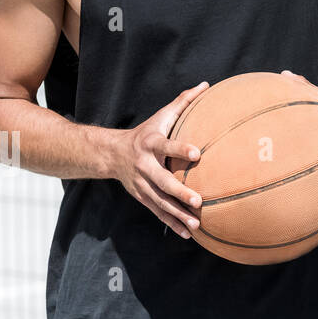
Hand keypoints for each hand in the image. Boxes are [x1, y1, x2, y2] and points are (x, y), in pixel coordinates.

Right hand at [110, 81, 206, 238]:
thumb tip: (206, 84)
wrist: (111, 154)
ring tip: (197, 224)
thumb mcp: (162, 115)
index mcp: (151, 144)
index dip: (181, 148)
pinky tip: (189, 234)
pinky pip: (158, 213)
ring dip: (178, 214)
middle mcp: (145, 166)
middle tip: (198, 200)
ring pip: (160, 202)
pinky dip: (172, 224)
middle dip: (180, 192)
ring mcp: (142, 185)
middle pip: (163, 181)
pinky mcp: (143, 197)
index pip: (167, 146)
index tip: (197, 153)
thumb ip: (184, 101)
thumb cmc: (147, 131)